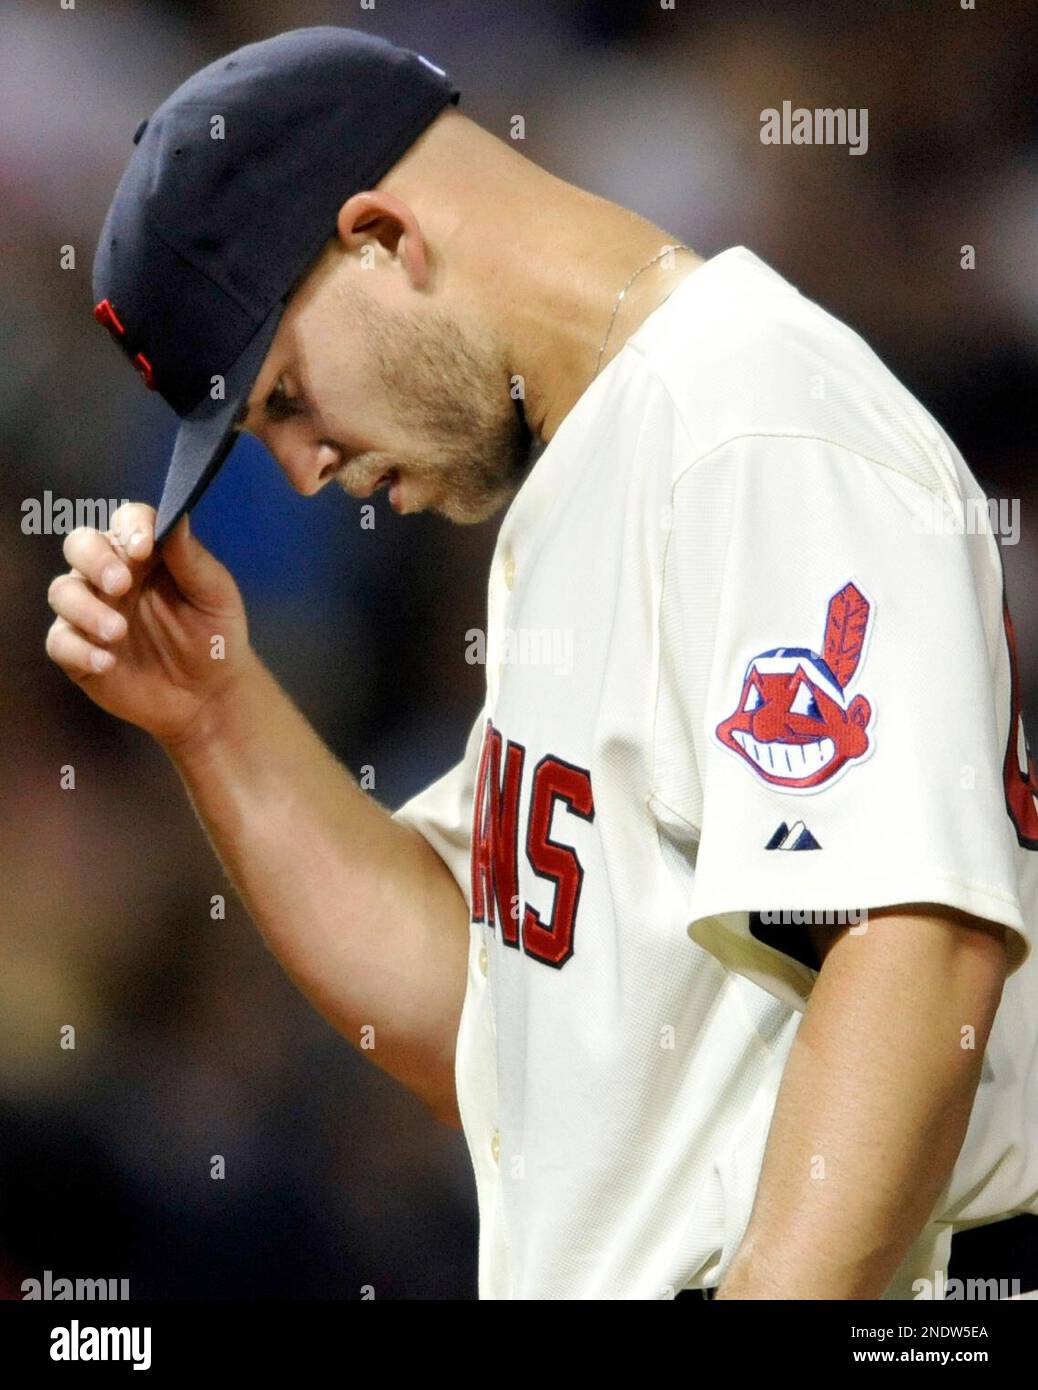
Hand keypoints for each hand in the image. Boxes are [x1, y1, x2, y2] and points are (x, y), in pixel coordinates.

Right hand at [45, 503, 250, 748]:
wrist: (208, 695)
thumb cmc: (215, 636)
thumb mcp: (215, 596)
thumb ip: (192, 559)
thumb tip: (176, 514)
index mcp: (146, 554)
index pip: (127, 520)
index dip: (131, 527)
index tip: (143, 548)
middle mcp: (111, 574)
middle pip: (81, 545)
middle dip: (94, 559)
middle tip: (121, 585)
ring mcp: (91, 610)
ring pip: (62, 591)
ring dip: (84, 608)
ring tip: (118, 632)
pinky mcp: (78, 649)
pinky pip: (60, 641)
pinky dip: (78, 649)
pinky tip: (106, 663)